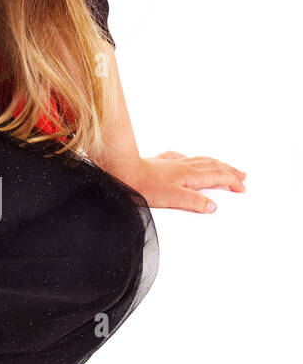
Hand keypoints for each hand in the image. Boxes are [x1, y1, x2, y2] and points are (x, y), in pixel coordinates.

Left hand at [117, 151, 246, 212]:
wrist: (122, 171)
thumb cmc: (144, 186)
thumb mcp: (173, 198)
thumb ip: (194, 201)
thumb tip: (213, 206)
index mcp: (189, 175)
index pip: (217, 176)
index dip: (232, 181)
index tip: (242, 188)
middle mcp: (183, 166)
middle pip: (212, 166)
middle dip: (229, 170)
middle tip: (242, 174)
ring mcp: (171, 163)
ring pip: (199, 160)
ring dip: (215, 163)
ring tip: (224, 165)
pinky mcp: (159, 163)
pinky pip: (180, 158)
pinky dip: (191, 159)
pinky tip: (187, 159)